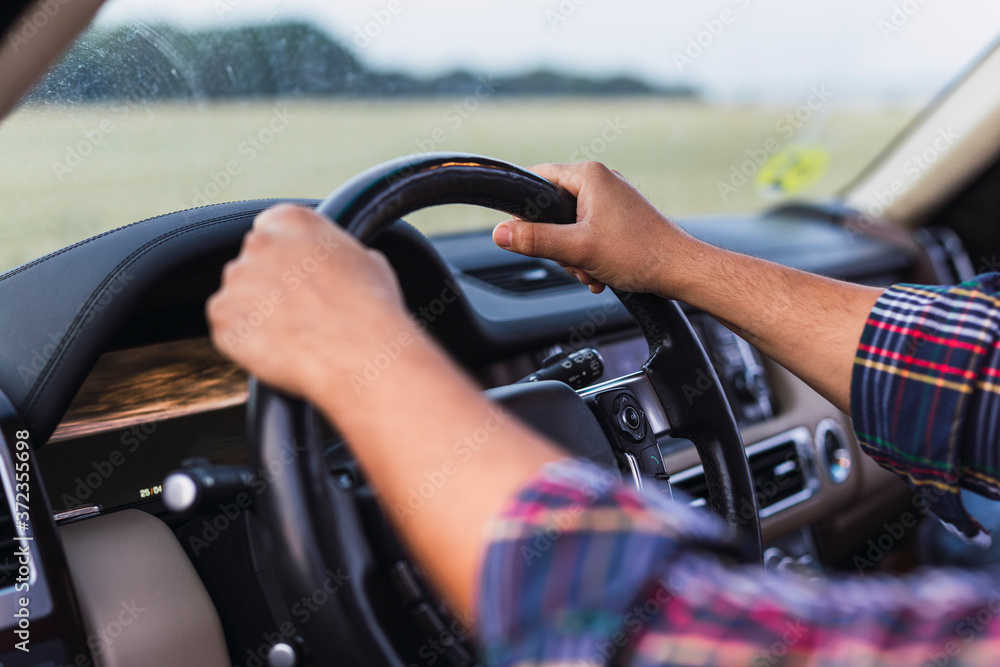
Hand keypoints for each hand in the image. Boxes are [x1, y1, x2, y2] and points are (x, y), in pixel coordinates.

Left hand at [207, 204, 409, 400]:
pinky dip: (247, 343)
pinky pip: (229, 330)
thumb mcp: (368, 262)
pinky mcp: (221, 317)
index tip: (300, 279)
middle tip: (300, 312)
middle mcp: (259, 242)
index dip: (287, 258)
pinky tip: (280, 351)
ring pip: (239, 298)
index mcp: (292, 220)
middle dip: (269, 286)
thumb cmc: (373, 309)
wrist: (361, 352)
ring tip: (295, 336)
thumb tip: (337, 264)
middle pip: (253, 263)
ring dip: (257, 314)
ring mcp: (236, 279)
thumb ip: (337, 253)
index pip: (273, 230)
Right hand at [492, 161, 699, 296]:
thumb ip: (536, 240)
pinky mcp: (620, 219)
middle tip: (572, 260)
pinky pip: (589, 234)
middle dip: (557, 243)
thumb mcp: (578, 249)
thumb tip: (500, 234)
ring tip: (591, 271)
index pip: (538, 177)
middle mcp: (601, 181)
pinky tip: (600, 274)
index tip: (520, 230)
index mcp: (589, 175)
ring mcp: (612, 201)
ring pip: (571, 227)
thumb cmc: (639, 253)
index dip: (524, 206)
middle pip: (554, 208)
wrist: (680, 270)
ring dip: (574, 255)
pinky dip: (589, 257)